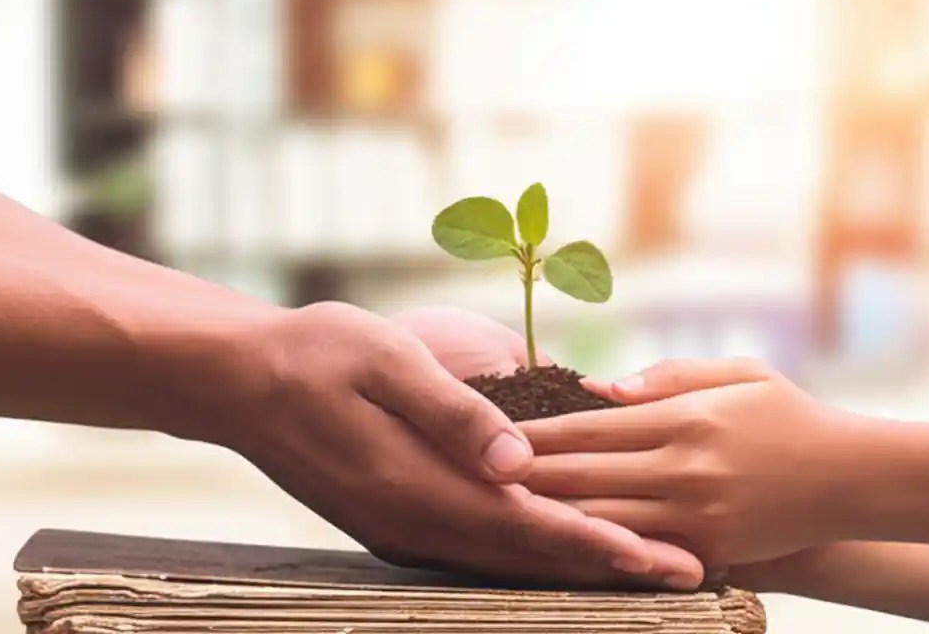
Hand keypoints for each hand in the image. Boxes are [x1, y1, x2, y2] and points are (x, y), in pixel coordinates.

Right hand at [206, 302, 703, 587]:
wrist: (241, 381)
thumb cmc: (317, 355)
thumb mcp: (388, 361)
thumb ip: (455, 413)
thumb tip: (522, 461)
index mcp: (420, 488)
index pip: (532, 529)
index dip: (603, 547)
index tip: (666, 563)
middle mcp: (416, 524)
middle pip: (529, 560)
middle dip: (609, 569)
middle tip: (687, 573)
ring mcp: (403, 529)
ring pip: (506, 562)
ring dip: (576, 566)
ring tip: (644, 565)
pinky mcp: (395, 520)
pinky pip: (478, 549)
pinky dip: (532, 552)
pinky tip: (561, 542)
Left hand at [520, 358, 866, 567]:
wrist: (853, 479)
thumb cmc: (790, 415)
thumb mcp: (738, 373)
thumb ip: (668, 376)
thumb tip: (598, 388)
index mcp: (685, 418)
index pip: (589, 428)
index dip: (534, 433)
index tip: (490, 432)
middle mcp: (683, 469)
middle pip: (583, 478)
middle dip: (524, 479)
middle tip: (471, 476)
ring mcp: (694, 517)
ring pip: (600, 523)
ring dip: (548, 519)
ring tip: (499, 515)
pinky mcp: (707, 550)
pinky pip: (639, 552)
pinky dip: (597, 548)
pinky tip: (561, 547)